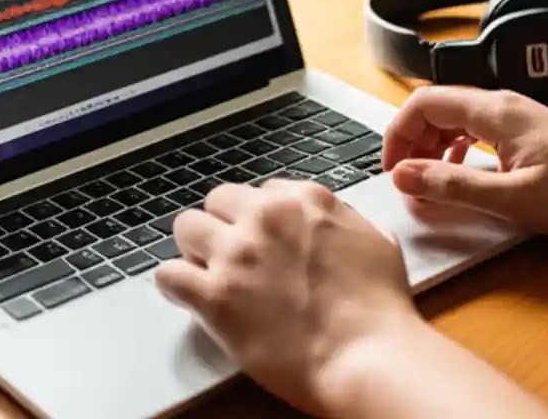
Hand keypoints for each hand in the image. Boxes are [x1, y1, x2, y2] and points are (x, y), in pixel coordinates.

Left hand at [154, 179, 420, 415]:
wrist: (369, 357)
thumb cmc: (380, 309)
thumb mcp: (374, 240)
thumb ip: (340, 218)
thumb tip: (322, 219)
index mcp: (303, 200)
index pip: (260, 191)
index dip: (258, 219)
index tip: (263, 240)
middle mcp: (265, 217)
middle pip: (217, 200)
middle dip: (223, 226)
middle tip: (235, 257)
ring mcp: (237, 254)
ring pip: (186, 227)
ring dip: (195, 251)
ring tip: (210, 275)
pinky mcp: (215, 295)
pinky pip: (167, 275)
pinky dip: (175, 286)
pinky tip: (191, 297)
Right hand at [383, 86, 547, 233]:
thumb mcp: (509, 199)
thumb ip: (451, 187)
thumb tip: (404, 176)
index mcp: (492, 112)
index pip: (422, 104)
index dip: (397, 135)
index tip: (393, 170)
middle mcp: (500, 104)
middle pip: (434, 107)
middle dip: (411, 142)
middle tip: (408, 180)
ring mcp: (513, 113)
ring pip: (452, 117)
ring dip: (432, 146)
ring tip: (430, 181)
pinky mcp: (523, 128)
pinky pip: (473, 127)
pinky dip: (455, 148)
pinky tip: (462, 175)